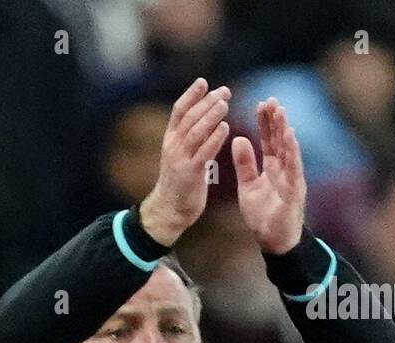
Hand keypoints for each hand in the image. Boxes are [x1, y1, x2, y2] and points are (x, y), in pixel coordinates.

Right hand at [139, 77, 230, 246]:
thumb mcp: (181, 154)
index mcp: (170, 140)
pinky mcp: (189, 174)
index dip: (191, 95)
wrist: (169, 210)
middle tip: (224, 91)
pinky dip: (214, 138)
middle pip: (189, 117)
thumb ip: (191, 136)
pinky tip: (225, 128)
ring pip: (195, 132)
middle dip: (206, 102)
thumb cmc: (179, 182)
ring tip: (224, 103)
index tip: (204, 81)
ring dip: (210, 116)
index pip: (179, 111)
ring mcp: (180, 160)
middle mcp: (173, 146)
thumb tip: (206, 114)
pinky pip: (203, 152)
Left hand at [231, 98, 305, 254]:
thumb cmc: (263, 214)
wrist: (273, 240)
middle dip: (276, 120)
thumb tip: (239, 139)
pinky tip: (289, 137)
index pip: (269, 140)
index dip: (265, 122)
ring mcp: (292, 178)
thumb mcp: (247, 186)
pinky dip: (292, 152)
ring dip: (285, 130)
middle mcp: (284, 169)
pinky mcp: (295, 190)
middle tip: (270, 99)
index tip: (260, 103)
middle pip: (280, 140)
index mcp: (272, 167)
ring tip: (280, 112)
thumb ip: (244, 164)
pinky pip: (293, 168)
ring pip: (289, 150)